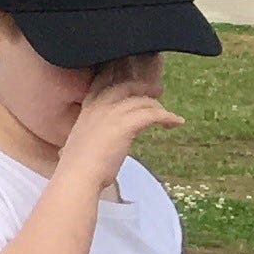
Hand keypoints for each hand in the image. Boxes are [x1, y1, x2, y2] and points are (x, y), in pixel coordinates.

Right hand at [62, 66, 180, 180]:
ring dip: (157, 106)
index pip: (101, 84)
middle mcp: (98, 107)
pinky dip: (167, 116)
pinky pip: (152, 114)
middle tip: (156, 91)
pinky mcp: (125, 125)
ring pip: (141, 100)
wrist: (77, 176)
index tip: (129, 80)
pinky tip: (176, 122)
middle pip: (124, 86)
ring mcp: (111, 114)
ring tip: (168, 115)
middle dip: (142, 87)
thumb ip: (92, 135)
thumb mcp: (82, 143)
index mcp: (87, 111)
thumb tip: (98, 141)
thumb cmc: (78, 167)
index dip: (116, 77)